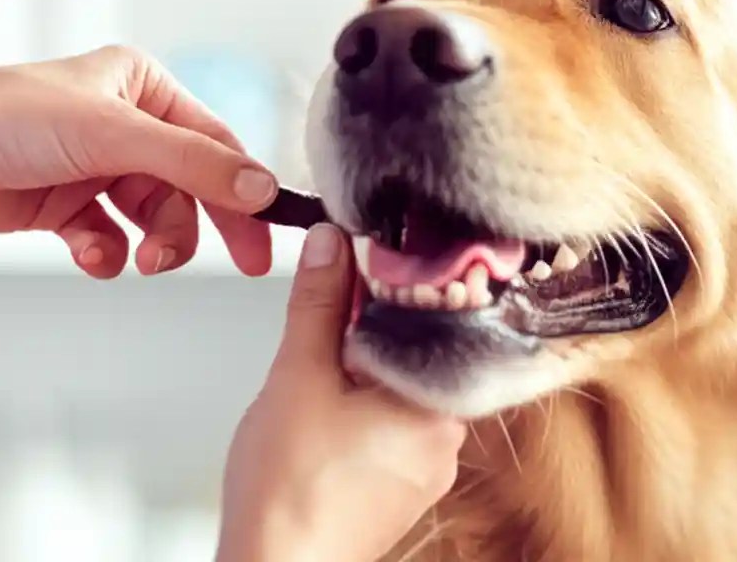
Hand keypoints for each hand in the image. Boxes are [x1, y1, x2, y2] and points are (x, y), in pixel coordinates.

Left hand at [0, 45, 275, 275]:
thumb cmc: (3, 118)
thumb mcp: (114, 135)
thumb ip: (194, 164)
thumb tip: (262, 188)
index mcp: (144, 88)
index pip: (216, 144)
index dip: (245, 191)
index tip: (267, 238)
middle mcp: (125, 125)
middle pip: (191, 188)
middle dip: (197, 226)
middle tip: (236, 265)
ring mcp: (96, 168)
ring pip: (154, 219)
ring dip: (154, 245)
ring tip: (140, 261)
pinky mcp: (66, 206)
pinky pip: (111, 240)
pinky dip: (107, 254)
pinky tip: (88, 254)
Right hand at [218, 224, 464, 561]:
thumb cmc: (289, 490)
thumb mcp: (299, 374)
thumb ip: (319, 303)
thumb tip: (332, 245)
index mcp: (438, 401)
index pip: (426, 315)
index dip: (386, 283)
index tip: (354, 262)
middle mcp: (447, 435)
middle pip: (412, 353)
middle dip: (364, 333)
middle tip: (320, 329)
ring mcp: (428, 467)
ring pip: (396, 391)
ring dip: (358, 375)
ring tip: (314, 385)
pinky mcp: (404, 489)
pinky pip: (389, 430)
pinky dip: (359, 414)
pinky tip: (322, 422)